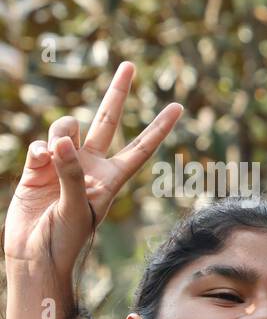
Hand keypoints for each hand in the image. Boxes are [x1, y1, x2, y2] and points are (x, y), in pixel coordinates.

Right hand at [3, 62, 181, 272]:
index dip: (159, 127)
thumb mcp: (78, 208)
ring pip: (67, 128)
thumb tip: (61, 141)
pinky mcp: (38, 166)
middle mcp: (91, 165)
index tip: (178, 106)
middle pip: (107, 121)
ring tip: (55, 158)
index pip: (141, 147)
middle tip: (130, 65)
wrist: (35, 254)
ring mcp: (64, 163)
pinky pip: (41, 144)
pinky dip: (39, 151)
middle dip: (117, 93)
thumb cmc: (66, 239)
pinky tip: (38, 164)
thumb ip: (72, 173)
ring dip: (62, 134)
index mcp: (113, 178)